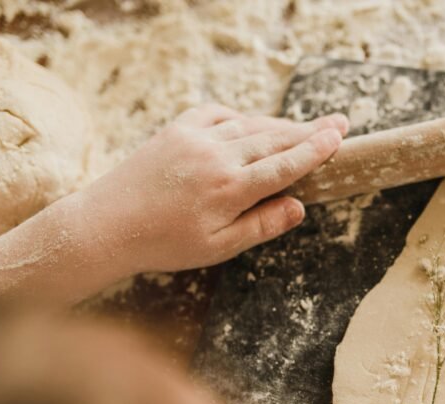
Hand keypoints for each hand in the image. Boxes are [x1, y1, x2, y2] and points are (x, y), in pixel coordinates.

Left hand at [82, 104, 347, 275]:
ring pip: (249, 125)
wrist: (106, 225)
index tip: (338, 138)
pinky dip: (241, 118)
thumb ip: (261, 225)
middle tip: (339, 123)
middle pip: (274, 139)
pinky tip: (253, 124)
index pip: (285, 165)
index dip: (315, 151)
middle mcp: (216, 156)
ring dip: (280, 125)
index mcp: (230, 189)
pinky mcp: (176, 130)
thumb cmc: (164, 244)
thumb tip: (299, 207)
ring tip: (307, 127)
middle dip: (309, 131)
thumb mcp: (219, 247)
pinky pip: (218, 115)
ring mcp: (194, 138)